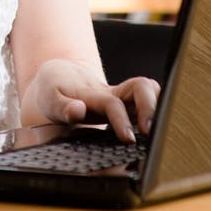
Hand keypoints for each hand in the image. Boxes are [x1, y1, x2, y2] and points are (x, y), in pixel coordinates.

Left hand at [26, 58, 159, 142]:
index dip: (122, 119)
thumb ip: (63, 107)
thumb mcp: (50, 99)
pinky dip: (158, 106)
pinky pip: (147, 95)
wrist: (58, 72)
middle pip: (140, 87)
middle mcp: (111, 91)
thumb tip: (79, 111)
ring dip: (159, 103)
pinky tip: (159, 126)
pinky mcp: (126, 100)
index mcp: (92, 94)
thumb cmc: (54, 89)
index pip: (112, 104)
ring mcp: (121, 94)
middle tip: (151, 132)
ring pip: (147, 88)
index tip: (129, 138)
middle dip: (150, 106)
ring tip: (161, 129)